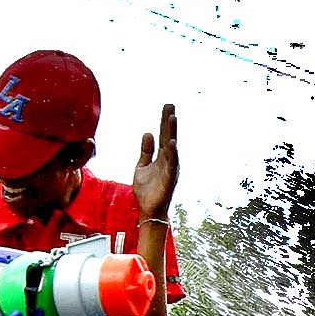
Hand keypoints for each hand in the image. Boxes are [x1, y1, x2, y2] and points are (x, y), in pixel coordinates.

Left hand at [131, 104, 177, 219]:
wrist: (148, 210)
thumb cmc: (147, 191)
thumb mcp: (142, 167)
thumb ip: (146, 151)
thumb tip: (148, 133)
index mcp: (161, 157)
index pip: (163, 135)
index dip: (164, 121)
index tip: (166, 106)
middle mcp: (168, 161)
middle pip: (168, 137)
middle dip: (169, 121)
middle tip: (170, 105)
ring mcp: (170, 169)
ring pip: (171, 147)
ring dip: (172, 132)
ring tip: (172, 117)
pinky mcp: (169, 179)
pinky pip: (171, 164)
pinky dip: (172, 153)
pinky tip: (171, 142)